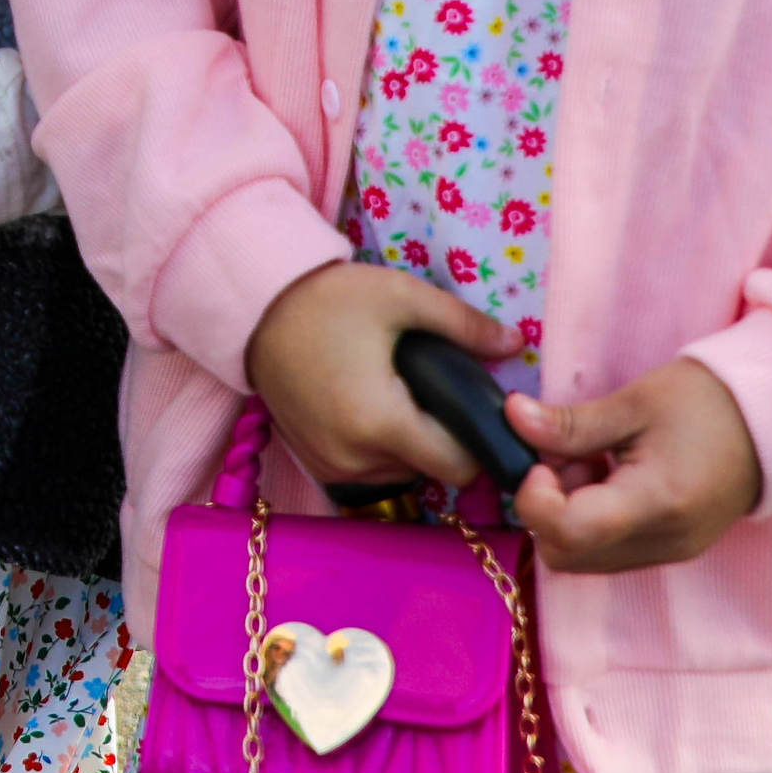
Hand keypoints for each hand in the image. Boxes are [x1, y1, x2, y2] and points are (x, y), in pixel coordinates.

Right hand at [242, 261, 521, 492]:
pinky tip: (374, 409)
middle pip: (431, 472)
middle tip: (438, 394)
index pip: (459, 467)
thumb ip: (463, 324)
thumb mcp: (401, 297)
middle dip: (444, 440)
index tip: (477, 411)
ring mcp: (331, 466)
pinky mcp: (315, 464)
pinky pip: (369, 473)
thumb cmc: (329, 301)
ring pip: (401, 476)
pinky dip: (380, 451)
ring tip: (405, 398)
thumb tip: (515, 345)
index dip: (479, 442)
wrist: (255, 308)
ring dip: (411, 448)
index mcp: (381, 422)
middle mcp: (355, 458)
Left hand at [508, 357, 763, 573]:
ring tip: (592, 460)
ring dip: (568, 514)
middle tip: (563, 456)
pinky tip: (609, 475)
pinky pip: (610, 551)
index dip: (536, 500)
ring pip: (584, 558)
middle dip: (546, 508)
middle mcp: (663, 542)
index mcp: (657, 503)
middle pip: (566, 556)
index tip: (539, 460)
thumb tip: (512, 418)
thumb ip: (571, 423)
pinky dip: (592, 520)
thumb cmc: (709, 401)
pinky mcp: (672, 549)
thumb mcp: (636, 401)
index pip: (569, 534)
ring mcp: (670, 552)